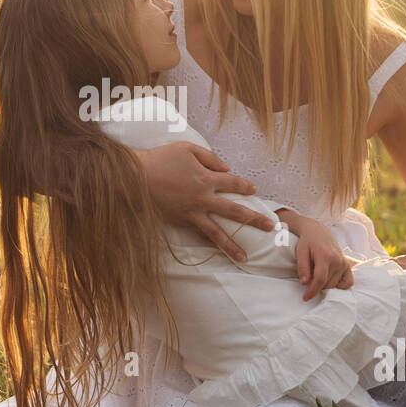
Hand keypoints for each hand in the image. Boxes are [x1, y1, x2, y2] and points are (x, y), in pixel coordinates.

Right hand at [136, 143, 273, 262]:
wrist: (135, 177)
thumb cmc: (161, 159)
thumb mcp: (187, 148)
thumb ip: (210, 157)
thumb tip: (227, 168)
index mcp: (206, 178)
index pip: (234, 184)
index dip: (245, 186)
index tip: (254, 190)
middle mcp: (202, 198)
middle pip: (235, 211)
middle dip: (254, 219)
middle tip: (270, 226)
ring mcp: (191, 213)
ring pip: (216, 232)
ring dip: (232, 245)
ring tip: (245, 258)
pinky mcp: (180, 221)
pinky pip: (198, 234)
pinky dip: (209, 242)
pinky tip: (217, 251)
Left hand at [280, 211, 356, 300]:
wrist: (318, 231)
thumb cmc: (307, 242)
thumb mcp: (301, 252)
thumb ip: (302, 268)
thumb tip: (304, 283)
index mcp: (326, 256)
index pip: (320, 280)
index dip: (312, 291)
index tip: (305, 298)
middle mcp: (338, 260)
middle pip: (327, 284)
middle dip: (316, 286)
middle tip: (309, 277)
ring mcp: (344, 263)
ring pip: (334, 285)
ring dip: (325, 284)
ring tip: (317, 273)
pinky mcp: (347, 265)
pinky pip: (348, 282)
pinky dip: (340, 286)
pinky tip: (330, 281)